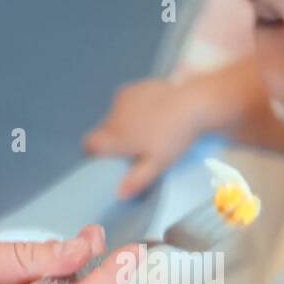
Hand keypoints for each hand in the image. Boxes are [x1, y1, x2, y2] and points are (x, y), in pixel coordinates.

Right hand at [84, 78, 205, 199]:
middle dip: (114, 140)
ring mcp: (123, 100)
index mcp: (115, 136)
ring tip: (147, 130)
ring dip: (124, 124)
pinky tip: (150, 114)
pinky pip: (125, 102)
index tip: (106, 158)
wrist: (193, 104)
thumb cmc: (176, 137)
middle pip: (103, 132)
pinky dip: (133, 109)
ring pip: (115, 117)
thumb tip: (119, 194)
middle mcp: (114, 116)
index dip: (94, 152)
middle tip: (135, 149)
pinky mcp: (134, 88)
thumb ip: (137, 180)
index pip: (90, 144)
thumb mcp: (158, 164)